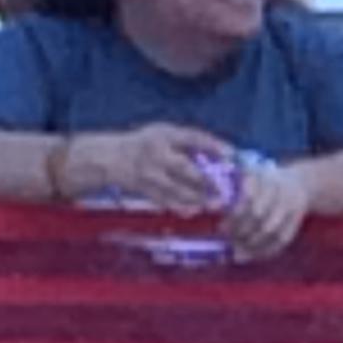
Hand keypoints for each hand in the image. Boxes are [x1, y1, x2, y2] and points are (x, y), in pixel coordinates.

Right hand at [83, 123, 235, 210]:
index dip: (213, 145)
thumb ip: (185, 141)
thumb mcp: (162, 132)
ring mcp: (150, 174)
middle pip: (187, 169)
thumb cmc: (143, 144)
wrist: (111, 158)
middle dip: (207, 181)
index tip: (231, 153)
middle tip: (225, 189)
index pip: (193, 137)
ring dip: (199, 198)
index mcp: (163, 135)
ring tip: (214, 203)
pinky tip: (195, 209)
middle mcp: (157, 154)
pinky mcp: (146, 190)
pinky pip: (167, 201)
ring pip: (179, 190)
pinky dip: (182, 207)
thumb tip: (216, 153)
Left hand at [224, 161, 309, 260]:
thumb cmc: (263, 183)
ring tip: (238, 253)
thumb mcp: (247, 177)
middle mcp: (278, 189)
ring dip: (252, 245)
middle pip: (258, 216)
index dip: (234, 216)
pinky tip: (253, 256)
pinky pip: (282, 240)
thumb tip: (210, 208)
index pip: (247, 198)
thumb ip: (229, 191)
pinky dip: (266, 251)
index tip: (221, 228)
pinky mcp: (297, 219)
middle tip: (229, 241)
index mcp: (262, 176)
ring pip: (270, 231)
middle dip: (241, 232)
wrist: (298, 184)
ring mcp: (290, 205)